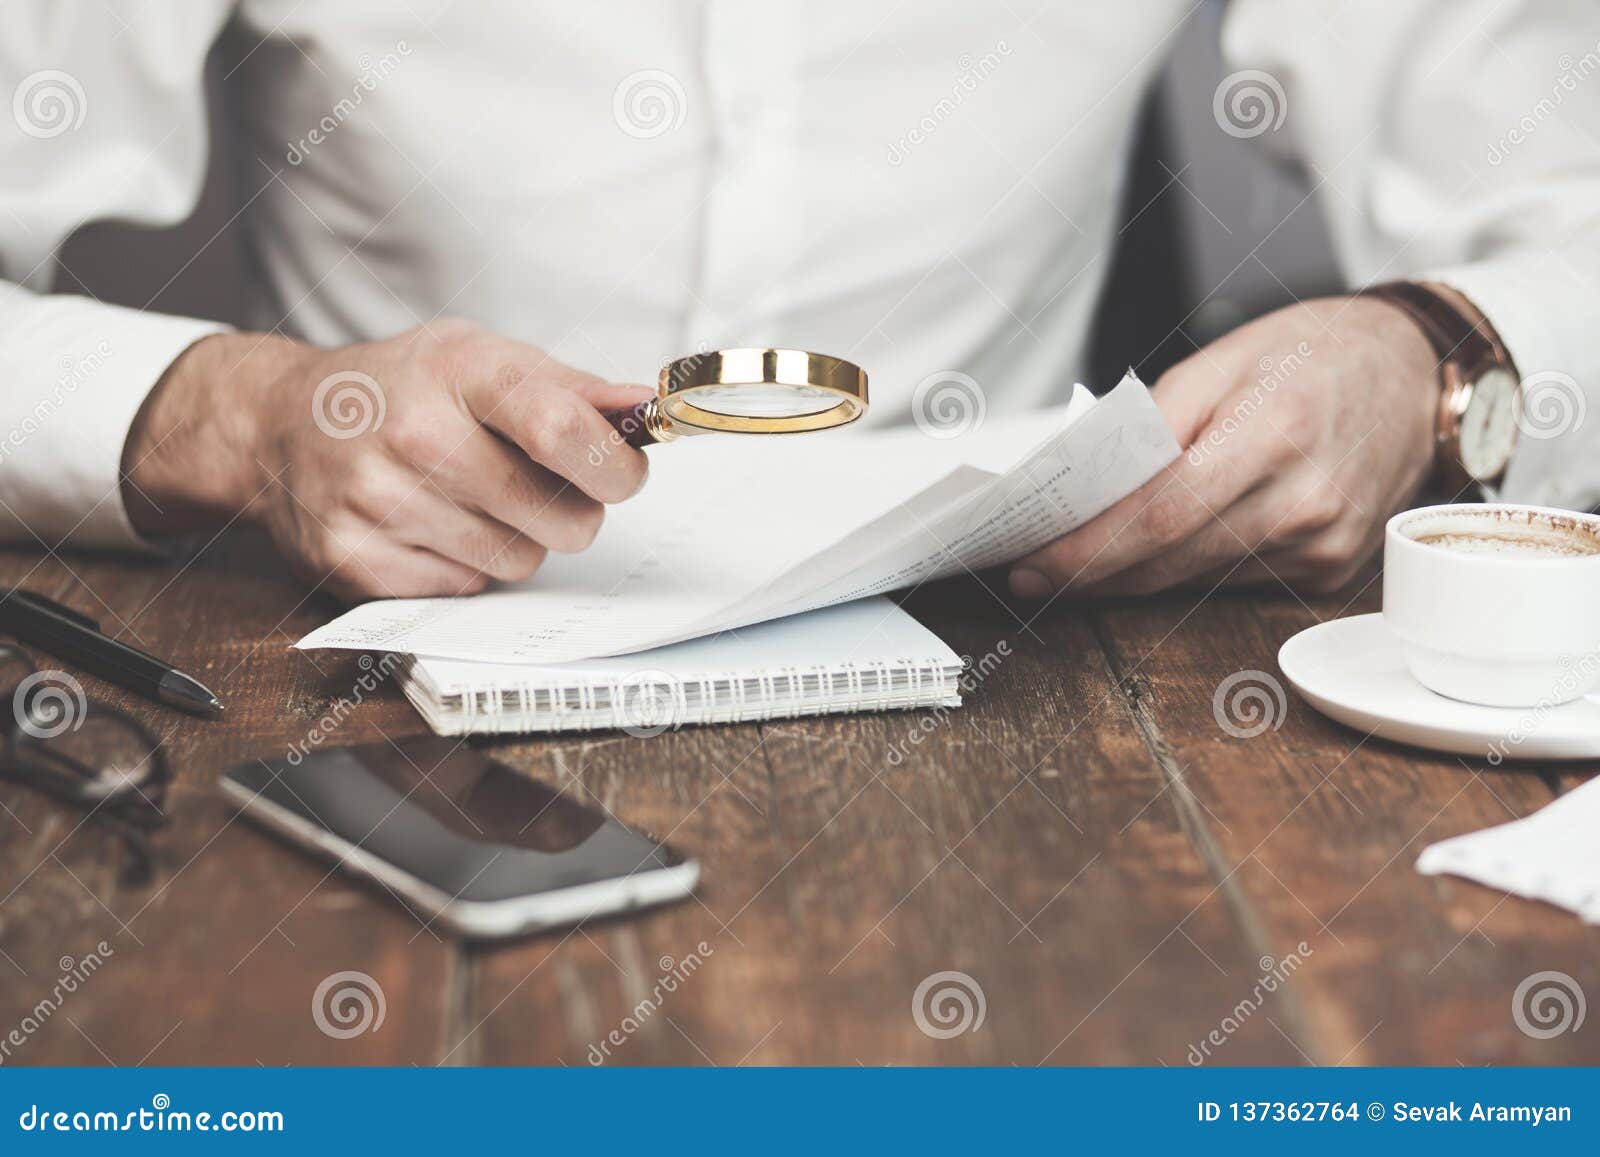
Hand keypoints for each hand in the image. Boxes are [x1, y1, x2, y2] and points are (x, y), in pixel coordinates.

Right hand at [121, 319, 651, 598]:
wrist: (280, 424)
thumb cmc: (402, 388)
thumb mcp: (482, 359)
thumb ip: (572, 389)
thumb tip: (645, 412)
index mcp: (459, 371)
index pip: (563, 432)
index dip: (615, 467)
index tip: (623, 475)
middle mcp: (415, 436)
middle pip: (559, 517)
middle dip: (571, 512)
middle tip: (540, 488)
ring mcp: (380, 503)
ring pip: (519, 562)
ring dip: (517, 541)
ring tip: (475, 501)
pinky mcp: (357, 562)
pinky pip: (466, 590)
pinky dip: (464, 566)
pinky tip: (431, 526)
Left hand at [1010, 296, 1439, 597]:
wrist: (1415, 375)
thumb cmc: (1314, 355)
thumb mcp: (1222, 360)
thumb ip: (1150, 426)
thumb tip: (1084, 486)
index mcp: (1274, 431)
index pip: (1159, 514)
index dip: (1088, 549)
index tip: (1031, 563)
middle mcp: (1306, 500)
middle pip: (1170, 558)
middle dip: (1091, 571)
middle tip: (1031, 572)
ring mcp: (1324, 543)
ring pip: (1195, 579)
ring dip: (1130, 576)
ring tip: (1075, 562)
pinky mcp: (1330, 570)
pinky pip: (1232, 581)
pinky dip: (1184, 570)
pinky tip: (1151, 555)